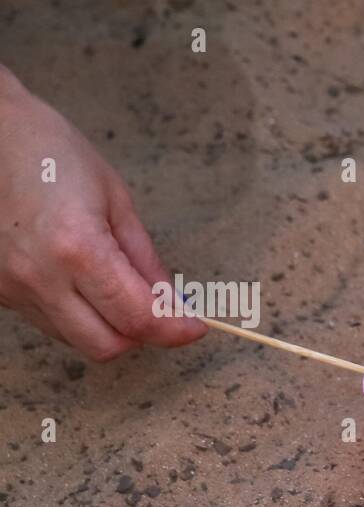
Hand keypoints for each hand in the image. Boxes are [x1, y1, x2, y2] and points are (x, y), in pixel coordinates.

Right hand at [0, 66, 204, 360]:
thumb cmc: (49, 152)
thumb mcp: (115, 199)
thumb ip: (145, 259)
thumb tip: (173, 302)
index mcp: (76, 248)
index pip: (138, 318)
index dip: (175, 329)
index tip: (195, 327)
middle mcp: (39, 277)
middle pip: (106, 346)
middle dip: (140, 334)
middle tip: (158, 308)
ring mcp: (12, 287)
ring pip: (77, 339)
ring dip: (107, 326)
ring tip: (115, 286)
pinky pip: (50, 322)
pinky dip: (77, 314)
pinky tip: (80, 281)